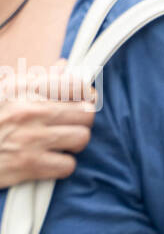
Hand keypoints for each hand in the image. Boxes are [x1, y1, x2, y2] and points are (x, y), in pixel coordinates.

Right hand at [0, 66, 96, 188]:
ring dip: (75, 142)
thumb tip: (65, 67)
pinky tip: (51, 162)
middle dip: (82, 119)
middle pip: (86, 112)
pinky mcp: (28, 166)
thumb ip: (35, 78)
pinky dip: (62, 166)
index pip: (76, 83)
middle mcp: (31, 111)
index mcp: (25, 89)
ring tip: (63, 143)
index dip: (85, 93)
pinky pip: (67, 165)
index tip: (82, 100)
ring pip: (81, 138)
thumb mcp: (3, 90)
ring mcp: (31, 139)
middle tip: (73, 124)